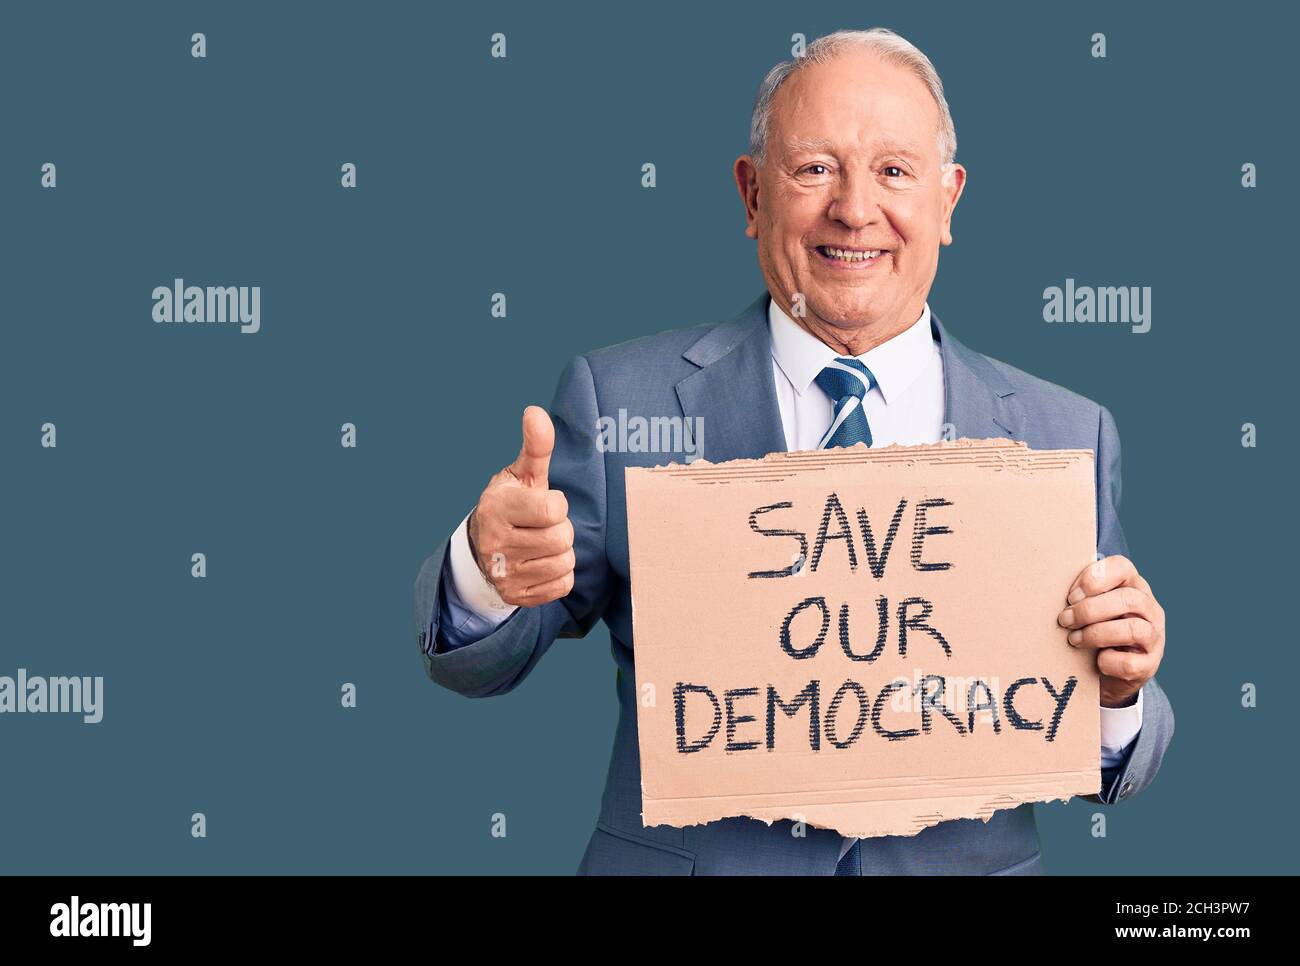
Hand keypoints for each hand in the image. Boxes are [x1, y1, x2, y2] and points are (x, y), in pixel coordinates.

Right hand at [467, 406, 575, 606]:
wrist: (482, 546)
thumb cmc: (511, 503)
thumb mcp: (522, 474)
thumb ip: (535, 446)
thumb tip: (535, 412)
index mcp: (497, 508)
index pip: (553, 510)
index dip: (557, 505)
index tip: (544, 503)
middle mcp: (496, 543)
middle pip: (562, 538)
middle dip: (561, 529)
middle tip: (543, 525)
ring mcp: (504, 574)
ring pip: (564, 562)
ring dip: (562, 552)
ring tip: (542, 542)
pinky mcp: (515, 596)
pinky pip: (562, 586)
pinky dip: (560, 574)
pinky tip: (542, 562)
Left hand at [1058, 555, 1164, 707]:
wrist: (1110, 671)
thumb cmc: (1095, 629)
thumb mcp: (1089, 607)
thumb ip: (1079, 595)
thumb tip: (1047, 591)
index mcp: (1133, 586)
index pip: (1122, 567)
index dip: (1094, 579)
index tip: (1070, 596)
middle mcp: (1149, 609)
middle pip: (1128, 599)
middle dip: (1089, 610)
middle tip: (1065, 620)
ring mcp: (1154, 637)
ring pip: (1133, 629)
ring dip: (1096, 634)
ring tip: (1074, 640)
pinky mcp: (1149, 665)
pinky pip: (1130, 663)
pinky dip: (1108, 662)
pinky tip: (1097, 661)